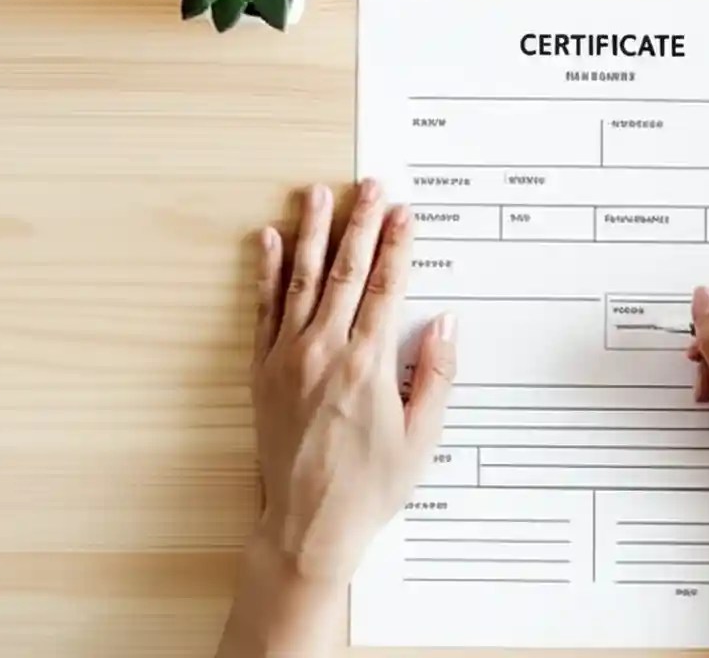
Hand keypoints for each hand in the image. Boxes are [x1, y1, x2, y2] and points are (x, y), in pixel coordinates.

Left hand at [251, 180, 455, 580]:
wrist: (308, 523)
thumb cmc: (370, 486)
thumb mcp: (422, 437)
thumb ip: (435, 376)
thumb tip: (444, 325)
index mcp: (368, 365)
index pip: (385, 288)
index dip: (396, 245)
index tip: (403, 213)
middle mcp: (325, 352)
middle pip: (345, 272)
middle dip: (360, 224)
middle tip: (370, 186)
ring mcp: (289, 358)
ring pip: (302, 281)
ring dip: (313, 233)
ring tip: (318, 194)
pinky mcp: (263, 372)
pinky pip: (264, 310)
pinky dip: (268, 273)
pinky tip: (270, 242)